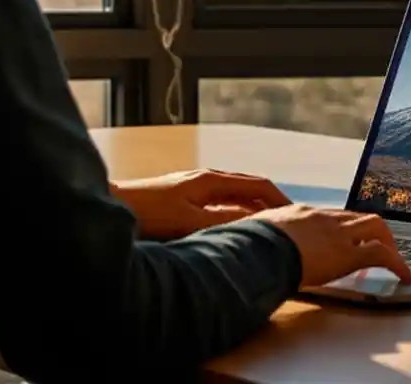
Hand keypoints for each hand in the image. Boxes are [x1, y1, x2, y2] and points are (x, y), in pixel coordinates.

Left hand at [110, 169, 292, 239]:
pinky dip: (237, 213)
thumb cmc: (148, 212)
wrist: (114, 205)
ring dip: (254, 208)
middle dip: (271, 203)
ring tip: (268, 228)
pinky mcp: (185, 198)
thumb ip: (224, 219)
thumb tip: (257, 220)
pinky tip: (235, 230)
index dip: (280, 199)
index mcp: (212, 180)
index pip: (259, 185)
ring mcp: (195, 187)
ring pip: (235, 196)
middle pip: (249, 188)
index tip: (297, 215)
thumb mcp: (190, 220)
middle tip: (288, 224)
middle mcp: (207, 179)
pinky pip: (221, 203)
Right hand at [249, 205, 410, 285]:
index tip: (342, 241)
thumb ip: (249, 238)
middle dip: (372, 230)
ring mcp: (338, 232)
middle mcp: (323, 217)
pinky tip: (405, 278)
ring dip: (389, 243)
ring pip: (376, 226)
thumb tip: (233, 244)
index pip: (329, 216)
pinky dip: (398, 265)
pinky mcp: (349, 253)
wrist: (259, 249)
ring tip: (397, 262)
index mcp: (298, 213)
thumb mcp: (246, 236)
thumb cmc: (246, 247)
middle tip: (379, 248)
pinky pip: (382, 254)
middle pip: (357, 216)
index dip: (340, 229)